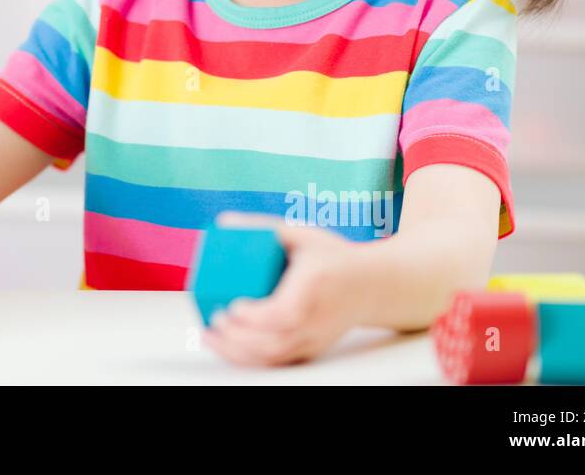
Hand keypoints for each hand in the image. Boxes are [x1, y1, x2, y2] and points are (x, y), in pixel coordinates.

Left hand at [202, 212, 368, 366]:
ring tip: (210, 336)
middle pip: (275, 342)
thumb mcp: (304, 234)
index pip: (286, 313)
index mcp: (316, 286)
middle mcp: (318, 318)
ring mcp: (316, 338)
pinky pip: (280, 363)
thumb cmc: (334, 257)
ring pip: (275, 358)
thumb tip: (223, 221)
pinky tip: (227, 347)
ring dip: (237, 352)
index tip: (232, 306)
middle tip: (213, 319)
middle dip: (237, 337)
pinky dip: (250, 360)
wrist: (374, 286)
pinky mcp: (312, 350)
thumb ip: (264, 227)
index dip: (256, 316)